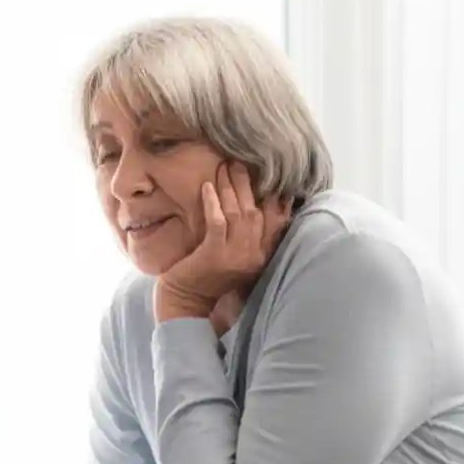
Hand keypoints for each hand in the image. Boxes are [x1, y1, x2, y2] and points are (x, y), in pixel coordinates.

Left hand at [154, 162, 291, 322]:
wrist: (186, 302)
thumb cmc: (208, 276)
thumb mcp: (235, 257)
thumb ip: (248, 238)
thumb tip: (253, 206)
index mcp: (262, 256)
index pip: (276, 221)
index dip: (275, 196)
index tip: (270, 174)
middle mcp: (254, 256)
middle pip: (257, 211)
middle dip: (248, 183)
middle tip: (239, 161)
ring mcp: (235, 256)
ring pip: (238, 213)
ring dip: (230, 187)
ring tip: (224, 166)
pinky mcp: (214, 255)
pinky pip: (218, 222)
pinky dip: (213, 203)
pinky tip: (208, 186)